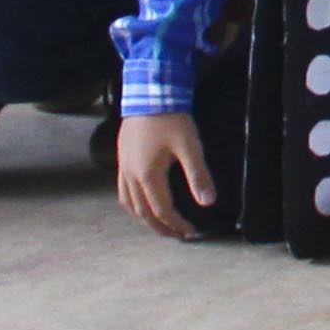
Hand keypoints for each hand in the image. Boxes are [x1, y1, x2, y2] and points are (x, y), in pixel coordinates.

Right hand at [117, 110, 212, 239]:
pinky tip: (142, 205)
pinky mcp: (122, 160)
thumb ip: (198, 175)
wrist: (149, 93)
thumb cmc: (171, 118)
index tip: (191, 231)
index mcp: (148, 176)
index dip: (177, 224)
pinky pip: (123, 192)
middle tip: (178, 236)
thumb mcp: (190, 146)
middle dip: (161, 228)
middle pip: (144, 213)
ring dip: (146, 220)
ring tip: (162, 226)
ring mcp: (123, 169)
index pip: (162, 211)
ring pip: (130, 205)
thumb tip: (208, 202)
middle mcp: (131, 176)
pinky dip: (133, 206)